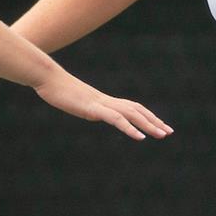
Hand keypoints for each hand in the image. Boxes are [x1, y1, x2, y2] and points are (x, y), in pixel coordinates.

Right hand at [31, 72, 172, 141]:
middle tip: (169, 132)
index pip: (131, 107)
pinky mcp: (93, 108)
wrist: (46, 78)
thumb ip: (86, 107)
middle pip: (136, 109)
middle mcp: (106, 101)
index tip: (159, 125)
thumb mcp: (74, 102)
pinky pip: (116, 119)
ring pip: (131, 114)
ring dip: (148, 125)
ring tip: (161, 135)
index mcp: (103, 101)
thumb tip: (91, 111)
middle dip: (154, 121)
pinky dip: (130, 128)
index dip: (146, 116)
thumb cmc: (56, 89)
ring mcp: (101, 104)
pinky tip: (140, 137)